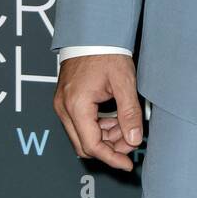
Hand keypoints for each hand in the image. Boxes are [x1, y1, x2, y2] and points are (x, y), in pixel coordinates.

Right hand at [53, 54, 143, 171]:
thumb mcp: (124, 82)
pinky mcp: (66, 101)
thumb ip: (129, 112)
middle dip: (110, 147)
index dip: (111, 158)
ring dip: (105, 137)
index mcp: (76, 105)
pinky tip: (115, 119)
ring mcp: (62, 105)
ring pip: (82, 136)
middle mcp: (64, 108)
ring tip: (127, 126)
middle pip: (85, 144)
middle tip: (132, 141)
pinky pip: (80, 124)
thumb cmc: (107, 53)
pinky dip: (98, 126)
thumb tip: (134, 140)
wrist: (93, 33)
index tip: (128, 164)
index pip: (92, 145)